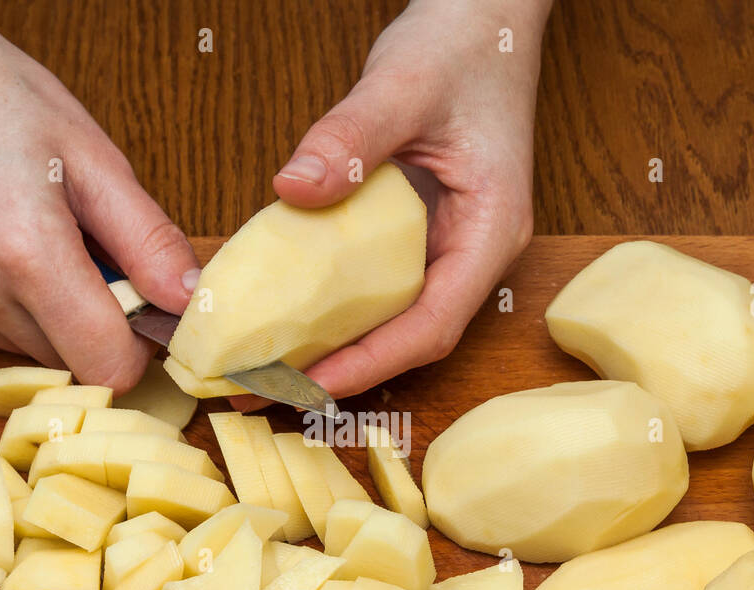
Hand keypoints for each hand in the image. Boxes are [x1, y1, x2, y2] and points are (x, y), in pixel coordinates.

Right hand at [0, 4, 197, 389]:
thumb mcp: (92, 157)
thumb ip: (148, 241)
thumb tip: (190, 303)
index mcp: (26, 249)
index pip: (106, 365)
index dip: (134, 347)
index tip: (137, 310)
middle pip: (67, 359)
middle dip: (86, 319)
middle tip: (74, 247)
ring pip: (24, 348)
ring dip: (39, 309)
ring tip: (17, 232)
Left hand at [247, 0, 548, 404]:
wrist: (485, 17)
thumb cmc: (461, 46)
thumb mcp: (403, 84)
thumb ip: (351, 136)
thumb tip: (293, 188)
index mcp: (491, 231)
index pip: (433, 324)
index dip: (371, 362)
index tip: (309, 382)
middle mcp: (475, 252)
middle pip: (410, 337)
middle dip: (341, 370)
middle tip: (262, 389)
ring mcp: (451, 247)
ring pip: (394, 319)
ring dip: (334, 348)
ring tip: (264, 369)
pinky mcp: (423, 235)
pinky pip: (379, 286)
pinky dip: (335, 309)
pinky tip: (288, 317)